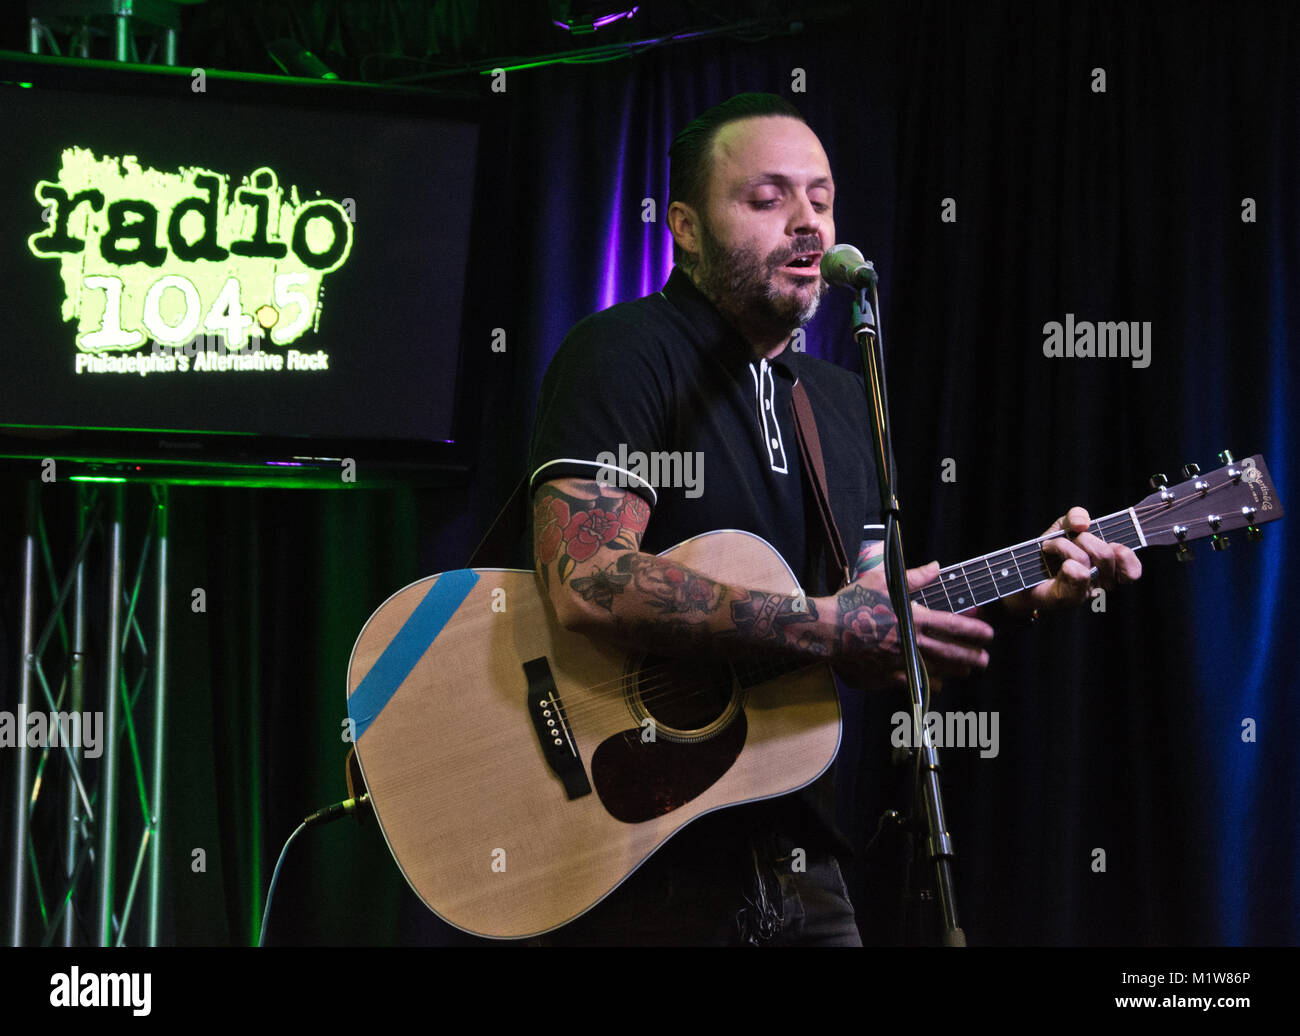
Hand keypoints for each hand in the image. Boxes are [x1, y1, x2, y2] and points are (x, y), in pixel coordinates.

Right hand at [813, 561, 992, 690]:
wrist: (827, 631)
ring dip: (954, 671)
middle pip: (949, 653)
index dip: (973, 630)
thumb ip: (914, 577)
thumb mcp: (882, 581)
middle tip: (985, 660)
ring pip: (935, 671)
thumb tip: (937, 567)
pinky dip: (927, 684)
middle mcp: (911, 643)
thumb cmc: (853, 602)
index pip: (952, 626)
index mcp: (913, 618)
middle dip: (971, 657)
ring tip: (967, 671)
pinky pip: (913, 683)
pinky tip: (936, 685)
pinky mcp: (886, 676)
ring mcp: (899, 662)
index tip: (988, 633)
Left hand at [1006, 506, 1142, 616]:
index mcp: (1107, 570)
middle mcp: (1099, 584)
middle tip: (1068, 540)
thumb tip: (1084, 522)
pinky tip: (1048, 555)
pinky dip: (1060, 553)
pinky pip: (1076, 571)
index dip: (1126, 554)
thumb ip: (1077, 517)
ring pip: (1086, 559)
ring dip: (1064, 545)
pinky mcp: (1068, 597)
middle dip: (1084, 538)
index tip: (1113, 543)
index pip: (1132, 570)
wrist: (1018, 573)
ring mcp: (1084, 593)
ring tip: (1050, 547)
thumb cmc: (1047, 553)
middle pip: (1106, 554)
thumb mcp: (1063, 527)